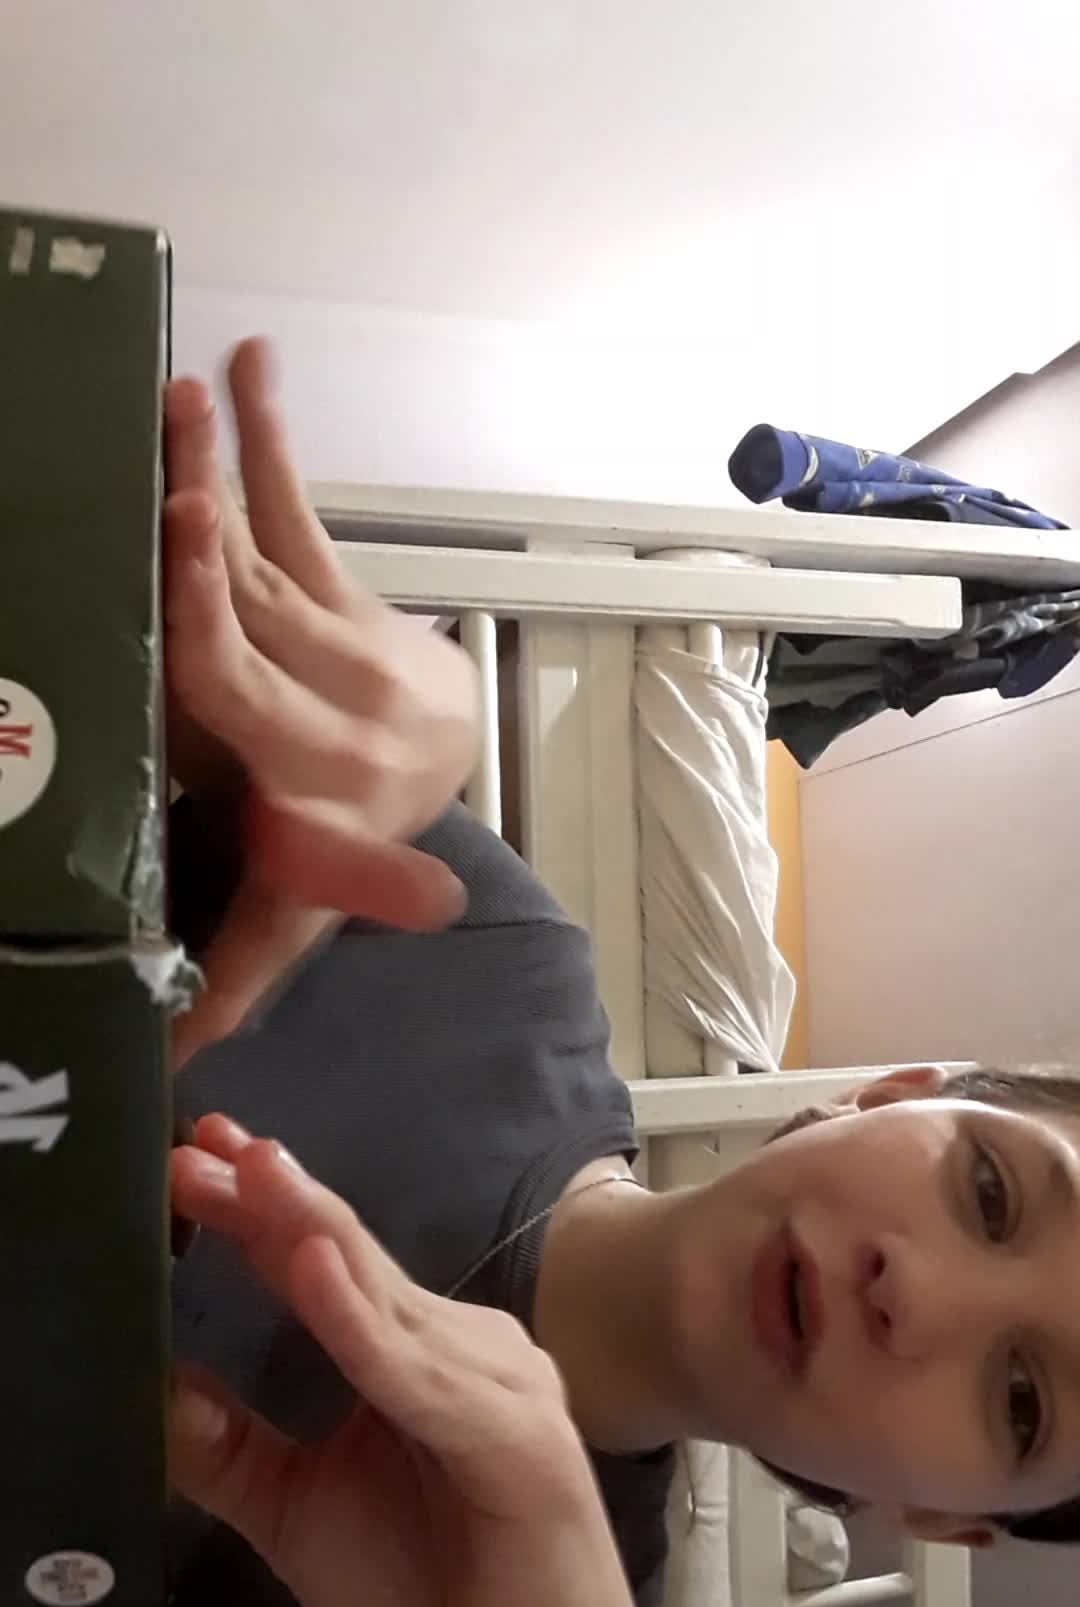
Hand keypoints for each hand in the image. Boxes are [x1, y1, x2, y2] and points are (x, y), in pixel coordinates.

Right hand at [163, 339, 479, 1066]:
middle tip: (174, 489)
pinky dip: (272, 439)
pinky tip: (251, 363)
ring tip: (180, 395)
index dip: (210, 634)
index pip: (243, 697)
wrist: (437, 764)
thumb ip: (243, 969)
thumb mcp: (294, 915)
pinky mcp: (344, 591)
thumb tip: (180, 1056)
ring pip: (266, 550)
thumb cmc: (342, 846)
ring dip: (220, 468)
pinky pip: (301, 513)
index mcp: (309, 774)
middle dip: (207, 549)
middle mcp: (332, 699)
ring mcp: (341, 635)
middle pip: (250, 613)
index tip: (185, 568)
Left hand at [169, 1117, 655, 1606]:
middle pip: (356, 1262)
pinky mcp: (521, 1440)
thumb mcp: (296, 1510)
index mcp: (418, 1354)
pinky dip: (368, 1327)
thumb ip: (230, 1448)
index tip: (195, 1159)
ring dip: (317, 1236)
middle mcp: (468, 1348)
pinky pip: (425, 1377)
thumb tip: (156, 1382)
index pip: (330, 1267)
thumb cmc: (426, 1598)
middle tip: (204, 1145)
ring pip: (390, 1301)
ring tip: (257, 1178)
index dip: (262, 1213)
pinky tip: (317, 1275)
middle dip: (276, 1201)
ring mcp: (501, 1385)